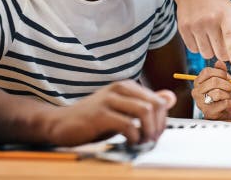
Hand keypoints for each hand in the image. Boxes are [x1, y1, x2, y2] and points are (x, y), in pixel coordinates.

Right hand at [44, 80, 175, 146]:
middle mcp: (119, 89)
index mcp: (127, 86)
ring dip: (149, 131)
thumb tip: (170, 98)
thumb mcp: (122, 111)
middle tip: (151, 141)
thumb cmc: (93, 120)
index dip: (163, 120)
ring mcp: (109, 100)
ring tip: (142, 143)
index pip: (159, 100)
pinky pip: (128, 125)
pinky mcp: (100, 115)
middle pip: (155, 105)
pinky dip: (134, 137)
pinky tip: (129, 143)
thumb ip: (145, 104)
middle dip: (158, 126)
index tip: (156, 134)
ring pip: (145, 111)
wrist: (60, 123)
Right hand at [175, 0, 230, 63]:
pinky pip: (194, 50)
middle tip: (223, 42)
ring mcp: (195, 25)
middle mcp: (210, 19)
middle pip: (220, 52)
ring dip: (211, 50)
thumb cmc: (218, 4)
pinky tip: (199, 33)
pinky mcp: (183, 29)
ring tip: (210, 35)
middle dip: (224, 53)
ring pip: (206, 54)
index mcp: (226, 14)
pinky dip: (198, 46)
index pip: (230, 34)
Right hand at [191, 61, 230, 120]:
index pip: (207, 71)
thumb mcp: (221, 82)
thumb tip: (219, 62)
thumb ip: (220, 71)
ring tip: (228, 97)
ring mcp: (201, 102)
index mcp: (198, 82)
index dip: (220, 72)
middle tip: (229, 88)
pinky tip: (229, 103)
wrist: (222, 115)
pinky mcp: (208, 112)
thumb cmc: (221, 97)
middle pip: (214, 81)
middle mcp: (196, 92)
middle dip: (226, 84)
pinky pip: (224, 103)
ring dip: (228, 94)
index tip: (226, 77)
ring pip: (218, 93)